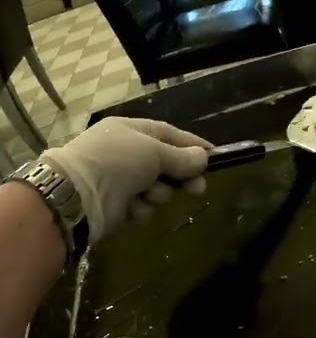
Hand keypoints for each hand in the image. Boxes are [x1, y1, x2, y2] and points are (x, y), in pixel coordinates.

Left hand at [41, 118, 211, 243]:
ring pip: (157, 187)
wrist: (78, 194)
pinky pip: (143, 205)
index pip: (169, 134)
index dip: (192, 145)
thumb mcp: (155, 152)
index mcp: (131, 131)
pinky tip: (132, 207)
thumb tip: (203, 158)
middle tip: (197, 189)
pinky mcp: (117, 204)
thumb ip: (182, 157)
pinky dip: (141, 207)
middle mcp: (126, 153)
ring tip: (148, 195)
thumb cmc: (118, 161)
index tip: (215, 156)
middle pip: (166, 164)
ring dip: (158, 193)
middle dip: (182, 177)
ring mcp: (120, 179)